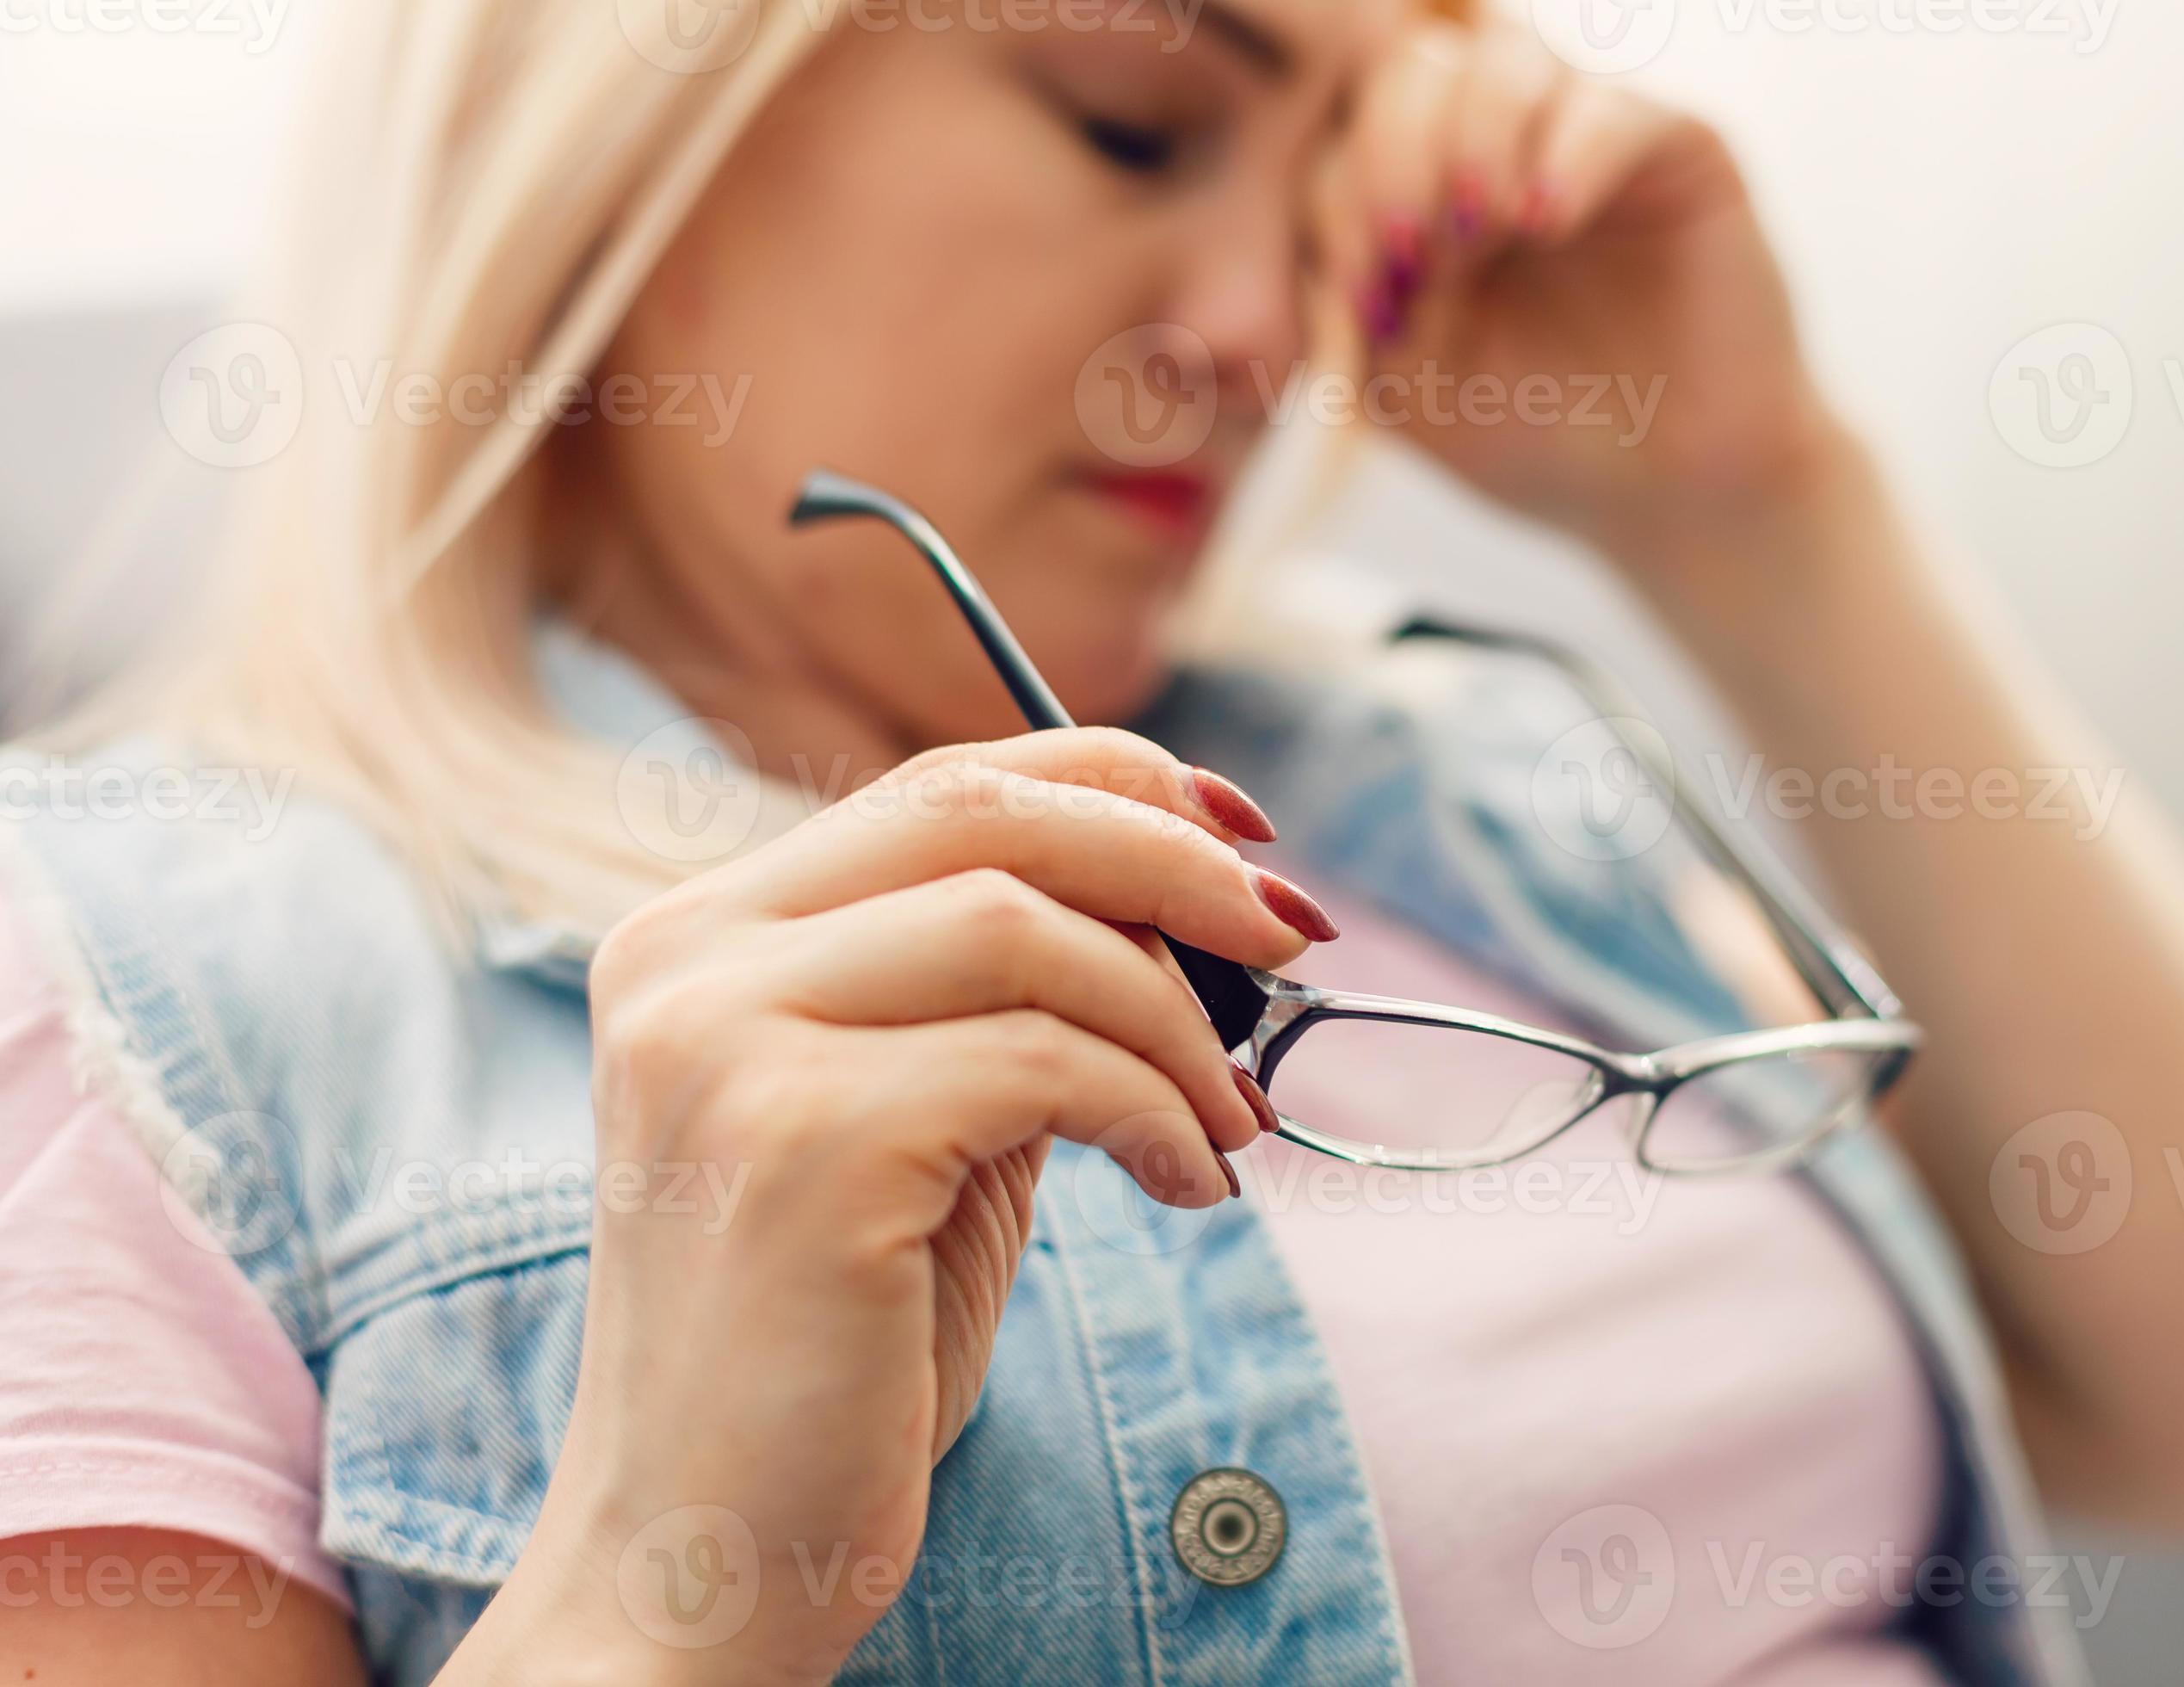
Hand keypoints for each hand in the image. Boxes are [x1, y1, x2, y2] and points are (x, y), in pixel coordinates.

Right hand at [475, 730, 1313, 1683]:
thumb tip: (1187, 905)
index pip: (938, 786)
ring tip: (1231, 1119)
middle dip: (1172, 861)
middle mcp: (687, 961)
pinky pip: (1047, 1063)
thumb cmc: (828, 1349)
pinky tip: (1187, 1186)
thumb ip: (995, 1003)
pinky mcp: (802, 1143)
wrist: (703, 1553)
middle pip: (984, 814)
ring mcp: (729, 1043)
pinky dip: (1158, 1111)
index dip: (1114, 781)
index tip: (1239, 836)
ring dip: (1175, 1017)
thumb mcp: (909, 1126)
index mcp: (695, 937)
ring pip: (1027, 929)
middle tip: (1290, 934)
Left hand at [1311, 20, 1849, 569]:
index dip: (1344, 207)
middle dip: (1395, 157)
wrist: (1671, 493)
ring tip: (1483, 231)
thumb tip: (1320, 251)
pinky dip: (1566, 152)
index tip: (1372, 299)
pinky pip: (1610, 104)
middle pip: (1416, 73)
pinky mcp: (1677, 150)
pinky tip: (1548, 221)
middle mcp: (1502, 149)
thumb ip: (1354, 322)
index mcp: (1424, 201)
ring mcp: (1585, 139)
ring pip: (1506, 55)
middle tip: (1418, 254)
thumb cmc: (1544, 441)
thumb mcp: (1417, 395)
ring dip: (1472, 136)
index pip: (1352, 143)